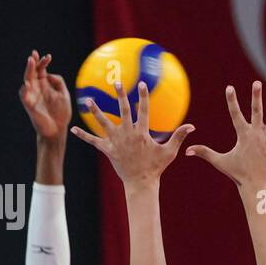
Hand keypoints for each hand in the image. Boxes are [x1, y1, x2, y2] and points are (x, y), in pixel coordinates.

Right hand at [19, 51, 71, 140]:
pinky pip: (24, 96)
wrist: (57, 129)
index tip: (49, 56)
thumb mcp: (64, 95)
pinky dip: (25, 90)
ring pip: (27, 80)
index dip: (44, 62)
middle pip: (33, 72)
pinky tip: (27, 84)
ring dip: (28, 71)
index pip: (42, 70)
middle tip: (34, 54)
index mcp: (45, 85)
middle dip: (33, 63)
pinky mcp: (29, 105)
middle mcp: (37, 88)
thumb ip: (59, 82)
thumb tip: (49, 74)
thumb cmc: (61, 113)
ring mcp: (32, 95)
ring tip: (30, 62)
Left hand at [71, 81, 193, 187]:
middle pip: (123, 110)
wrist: (141, 182)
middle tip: (116, 81)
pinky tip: (73, 130)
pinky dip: (83, 135)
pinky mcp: (108, 150)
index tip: (141, 83)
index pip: (143, 110)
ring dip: (96, 111)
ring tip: (88, 99)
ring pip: (104, 122)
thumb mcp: (170, 151)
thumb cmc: (156, 167)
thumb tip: (192, 126)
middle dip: (120, 95)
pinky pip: (93, 141)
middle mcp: (128, 134)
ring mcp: (116, 141)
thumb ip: (179, 136)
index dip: (143, 96)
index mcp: (142, 133)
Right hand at [185, 82, 265, 190]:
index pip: (235, 114)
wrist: (256, 186)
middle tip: (257, 82)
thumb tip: (187, 151)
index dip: (232, 101)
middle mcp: (257, 133)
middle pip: (257, 111)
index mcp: (243, 135)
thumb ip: (204, 153)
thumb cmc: (238, 174)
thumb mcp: (220, 161)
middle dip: (256, 96)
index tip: (230, 87)